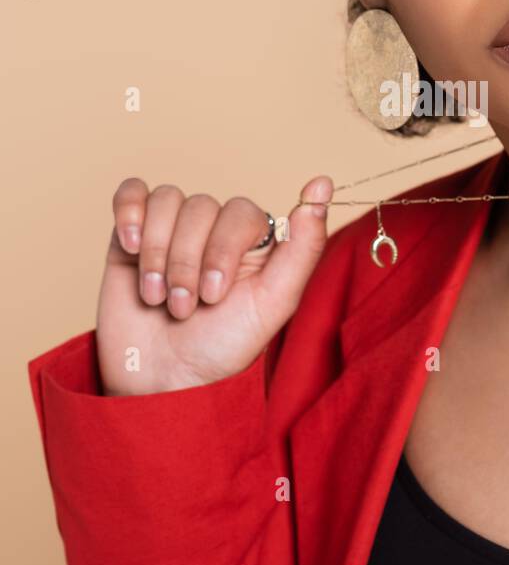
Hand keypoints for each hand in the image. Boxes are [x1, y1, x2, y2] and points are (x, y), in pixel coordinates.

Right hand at [96, 177, 332, 394]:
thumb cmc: (221, 348)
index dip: (222, 250)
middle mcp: (215, 229)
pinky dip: (129, 213)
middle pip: (200, 206)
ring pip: (167, 201)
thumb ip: (303, 247)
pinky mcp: (131, 236)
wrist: (160, 380)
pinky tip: (131, 248)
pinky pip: (131, 193)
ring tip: (156, 297)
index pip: (240, 211)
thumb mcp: (272, 304)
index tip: (214, 296)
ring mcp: (172, 230)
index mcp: (254, 241)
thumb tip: (322, 184)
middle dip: (187, 263)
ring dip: (157, 254)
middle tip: (184, 308)